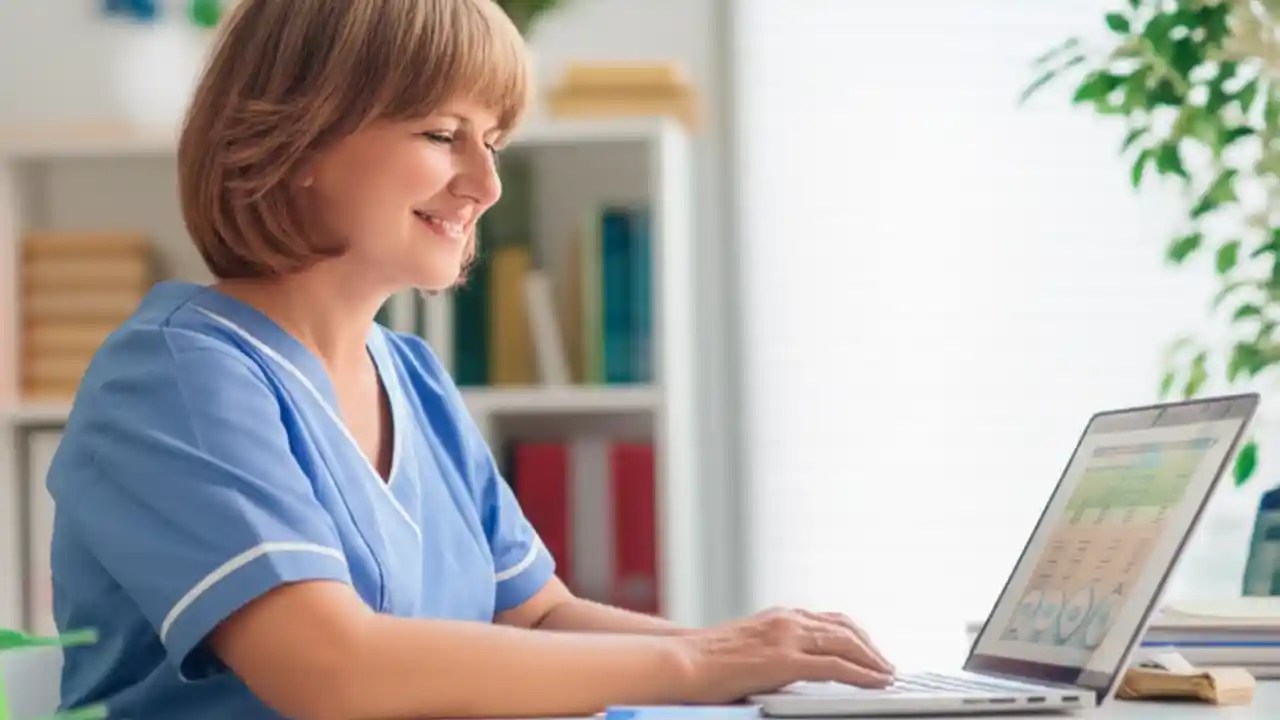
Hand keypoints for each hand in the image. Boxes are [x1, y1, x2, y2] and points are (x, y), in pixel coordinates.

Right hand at [676, 607, 894, 703]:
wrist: (681, 660)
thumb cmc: (706, 660)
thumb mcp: (748, 645)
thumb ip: (774, 649)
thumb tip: (794, 666)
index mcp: (778, 616)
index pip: (829, 621)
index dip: (856, 636)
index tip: (871, 650)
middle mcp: (786, 619)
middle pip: (845, 629)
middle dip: (871, 649)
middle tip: (887, 666)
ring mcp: (786, 637)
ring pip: (847, 644)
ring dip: (873, 660)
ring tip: (888, 676)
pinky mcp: (784, 660)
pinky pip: (835, 666)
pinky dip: (862, 674)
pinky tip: (876, 683)